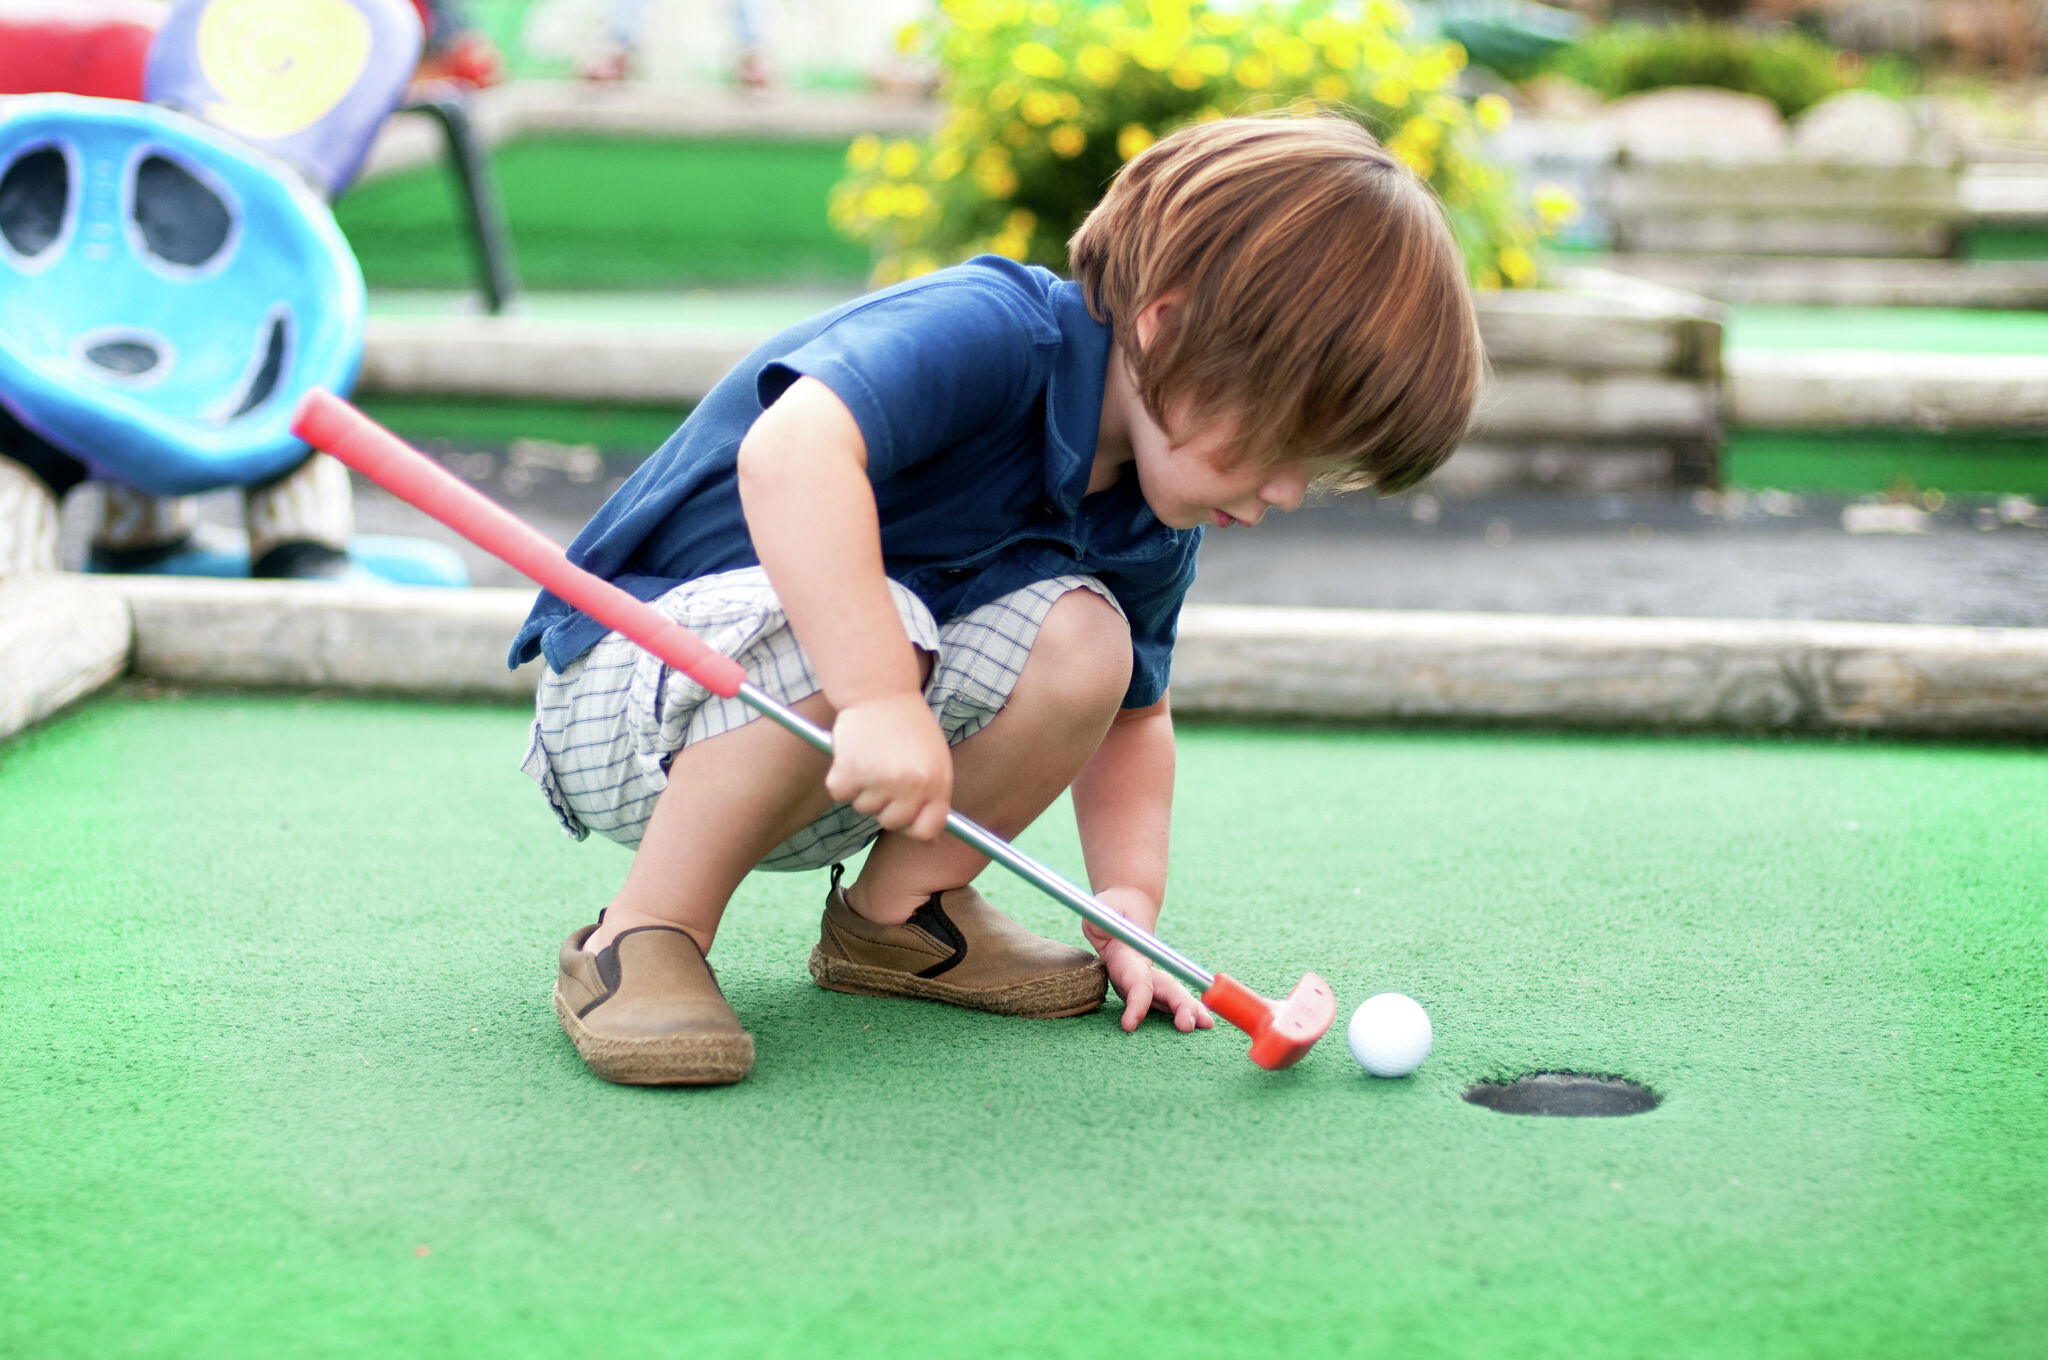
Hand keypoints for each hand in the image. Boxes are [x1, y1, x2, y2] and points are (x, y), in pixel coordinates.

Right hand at [826, 693, 950, 840]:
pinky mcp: (851, 771)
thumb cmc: (908, 724)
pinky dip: (840, 777)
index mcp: (937, 781)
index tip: (905, 813)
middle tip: (883, 770)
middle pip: (891, 822)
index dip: (914, 826)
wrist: (881, 689)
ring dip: (862, 787)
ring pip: (863, 807)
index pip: (928, 829)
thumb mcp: (934, 758)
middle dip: (884, 803)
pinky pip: (840, 792)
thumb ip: (934, 795)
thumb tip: (932, 841)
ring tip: (871, 754)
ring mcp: (881, 780)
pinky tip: (852, 752)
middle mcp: (911, 785)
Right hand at [1083, 897, 1214, 1033]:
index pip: (1132, 982)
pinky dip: (1190, 1004)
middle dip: (1174, 1009)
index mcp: (1121, 960)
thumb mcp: (1102, 909)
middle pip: (1157, 995)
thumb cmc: (1111, 909)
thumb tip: (1106, 925)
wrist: (1124, 911)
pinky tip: (1205, 1015)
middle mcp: (1133, 978)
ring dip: (1186, 1010)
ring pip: (1167, 997)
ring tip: (1206, 1022)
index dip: (1134, 1002)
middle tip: (1188, 1026)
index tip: (1129, 1025)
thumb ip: (1104, 918)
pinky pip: (1173, 994)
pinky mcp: (1156, 982)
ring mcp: (1146, 982)